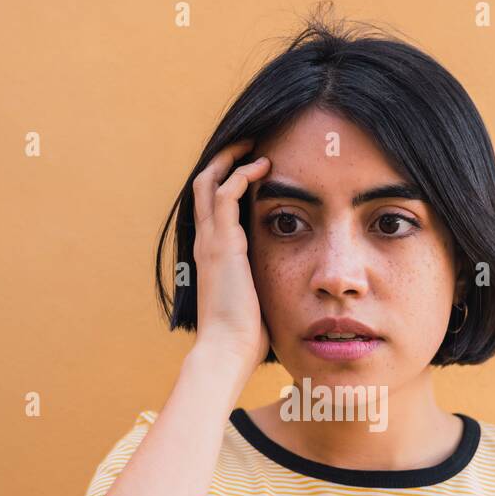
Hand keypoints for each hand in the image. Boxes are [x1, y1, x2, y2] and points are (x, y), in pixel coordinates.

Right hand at [189, 138, 271, 371]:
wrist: (227, 351)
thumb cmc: (244, 338)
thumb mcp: (256, 302)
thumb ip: (265, 285)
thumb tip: (290, 291)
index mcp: (213, 257)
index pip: (212, 208)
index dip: (228, 184)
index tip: (255, 171)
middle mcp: (206, 244)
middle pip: (204, 186)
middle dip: (225, 161)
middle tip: (250, 144)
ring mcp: (210, 242)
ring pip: (209, 182)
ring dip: (232, 159)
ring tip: (256, 145)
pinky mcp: (222, 244)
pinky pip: (225, 193)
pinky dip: (241, 174)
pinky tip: (264, 167)